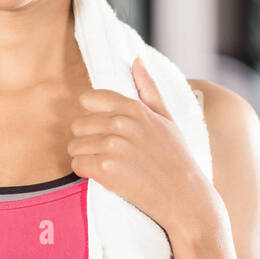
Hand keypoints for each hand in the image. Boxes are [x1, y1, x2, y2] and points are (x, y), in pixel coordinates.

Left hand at [67, 56, 211, 235]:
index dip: (92, 116)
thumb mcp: (167, 119)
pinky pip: (76, 165)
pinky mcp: (105, 170)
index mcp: (135, 108)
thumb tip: (136, 60)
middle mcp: (121, 124)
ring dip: (85, 157)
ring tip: (108, 165)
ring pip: (74, 146)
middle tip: (108, 153)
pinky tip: (104, 177)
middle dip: (87, 139)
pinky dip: (86, 173)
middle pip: (77, 124)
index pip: (89, 99)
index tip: (104, 130)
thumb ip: (148, 89)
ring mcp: (112, 146)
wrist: (185, 198)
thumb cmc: (177, 160)